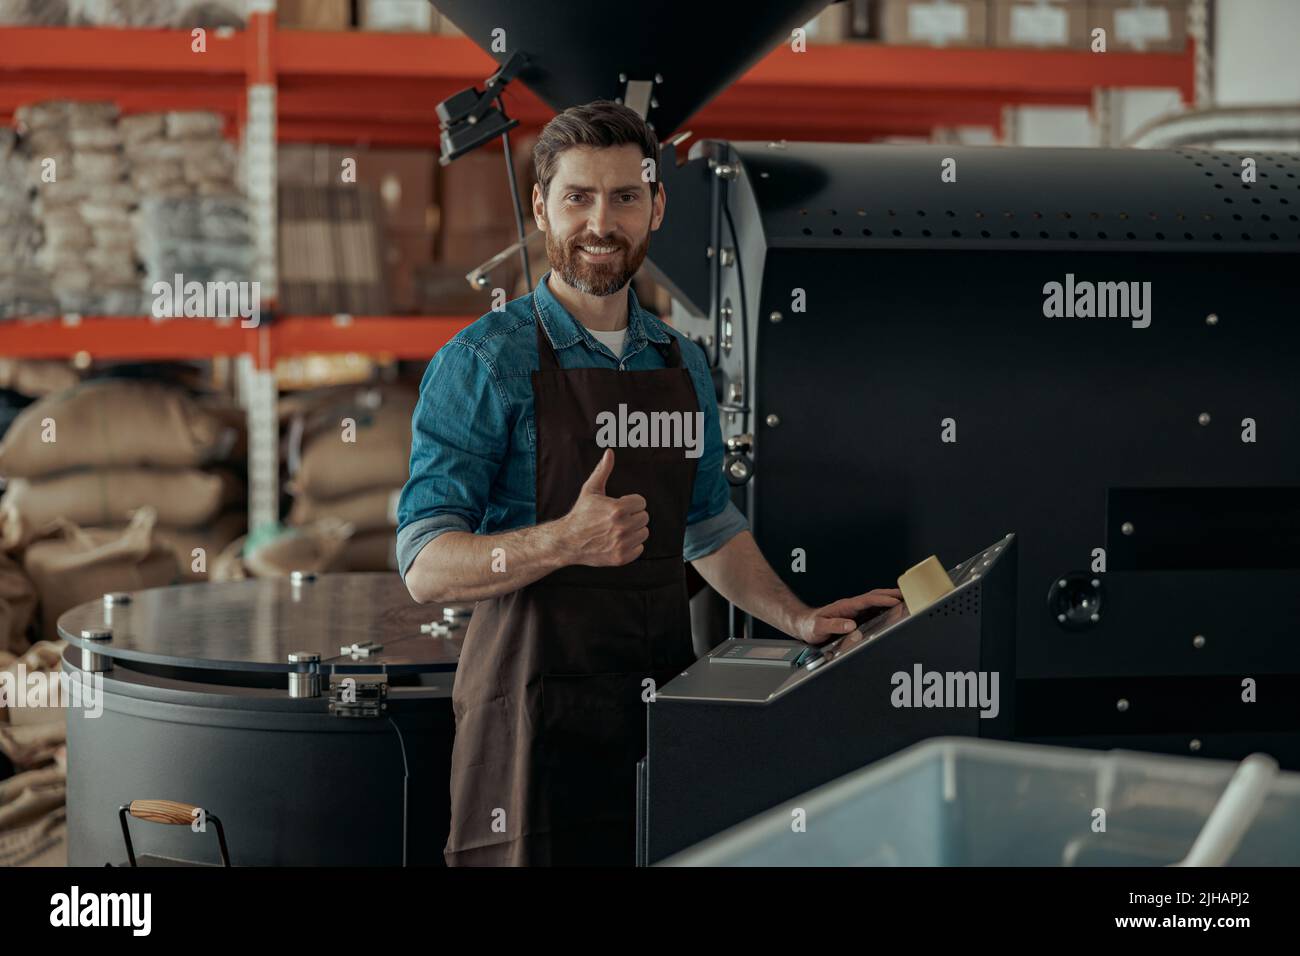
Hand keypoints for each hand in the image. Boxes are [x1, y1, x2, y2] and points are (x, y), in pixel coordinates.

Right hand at [554, 449, 649, 566]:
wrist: (567, 541)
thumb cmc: (580, 514)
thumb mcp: (590, 490)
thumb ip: (603, 470)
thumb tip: (609, 452)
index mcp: (618, 509)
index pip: (642, 503)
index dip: (631, 503)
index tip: (620, 506)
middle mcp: (622, 527)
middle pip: (644, 518)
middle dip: (633, 516)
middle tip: (617, 518)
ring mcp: (622, 544)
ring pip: (644, 533)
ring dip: (634, 530)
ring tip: (618, 529)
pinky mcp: (621, 558)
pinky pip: (640, 548)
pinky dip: (632, 545)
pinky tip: (618, 541)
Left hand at [793, 587, 903, 645]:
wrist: (804, 625)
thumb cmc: (810, 626)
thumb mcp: (819, 627)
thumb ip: (834, 626)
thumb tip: (851, 625)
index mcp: (844, 606)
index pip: (867, 600)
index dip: (882, 600)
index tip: (895, 601)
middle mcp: (851, 606)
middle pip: (874, 596)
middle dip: (891, 594)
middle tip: (908, 595)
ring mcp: (853, 610)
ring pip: (874, 601)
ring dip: (889, 598)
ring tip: (905, 600)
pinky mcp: (854, 615)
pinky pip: (872, 609)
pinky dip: (884, 607)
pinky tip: (892, 611)